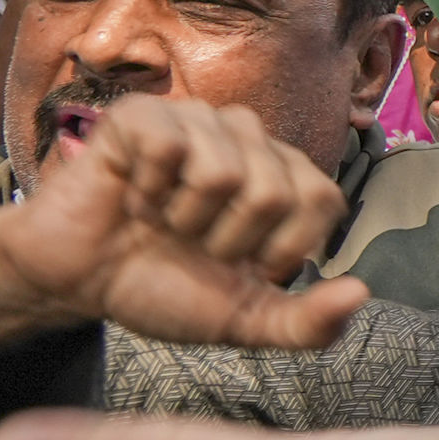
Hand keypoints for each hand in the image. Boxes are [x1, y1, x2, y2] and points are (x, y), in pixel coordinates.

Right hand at [0, 96, 369, 348]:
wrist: (77, 283)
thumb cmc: (161, 287)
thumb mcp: (241, 319)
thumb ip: (306, 324)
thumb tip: (360, 294)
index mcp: (280, 178)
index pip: (323, 200)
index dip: (283, 248)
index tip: (244, 266)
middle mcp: (247, 140)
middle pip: (275, 192)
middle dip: (227, 242)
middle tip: (190, 243)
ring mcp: (196, 120)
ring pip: (224, 171)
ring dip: (184, 219)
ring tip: (161, 219)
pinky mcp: (143, 115)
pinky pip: (170, 148)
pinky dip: (147, 191)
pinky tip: (134, 195)